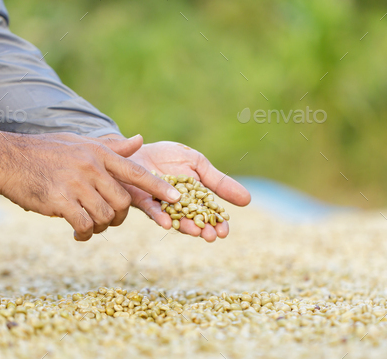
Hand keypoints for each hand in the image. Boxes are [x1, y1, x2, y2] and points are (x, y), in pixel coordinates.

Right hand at [0, 126, 180, 240]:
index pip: (136, 172)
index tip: (176, 199)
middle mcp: (91, 167)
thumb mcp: (80, 142)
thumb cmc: (44, 151)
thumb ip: (111, 146)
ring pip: (105, 216)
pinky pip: (85, 225)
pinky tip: (77, 234)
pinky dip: (85, 235)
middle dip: (119, 217)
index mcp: (98, 153)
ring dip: (101, 228)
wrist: (7, 158)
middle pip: (123, 202)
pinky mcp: (60, 201)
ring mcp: (76, 183)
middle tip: (106, 221)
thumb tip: (139, 140)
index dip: (158, 187)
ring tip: (88, 227)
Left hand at [109, 139, 250, 241]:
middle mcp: (177, 205)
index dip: (217, 223)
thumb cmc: (168, 157)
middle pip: (192, 220)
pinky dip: (159, 216)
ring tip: (194, 232)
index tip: (224, 232)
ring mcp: (160, 204)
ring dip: (184, 226)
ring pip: (174, 218)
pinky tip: (166, 222)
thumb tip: (248, 200)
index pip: (209, 213)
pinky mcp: (142, 200)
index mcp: (193, 198)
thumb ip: (219, 182)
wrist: (138, 149)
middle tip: (211, 236)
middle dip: (202, 229)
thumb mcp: (198, 165)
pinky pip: (151, 209)